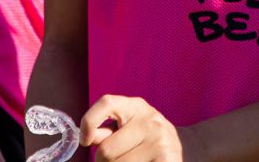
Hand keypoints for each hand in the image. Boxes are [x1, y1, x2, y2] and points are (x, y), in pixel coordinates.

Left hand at [81, 96, 204, 161]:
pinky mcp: (167, 158)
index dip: (89, 121)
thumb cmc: (143, 141)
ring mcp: (159, 139)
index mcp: (135, 106)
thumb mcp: (127, 129)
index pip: (106, 103)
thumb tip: (88, 136)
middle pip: (106, 150)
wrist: (174, 153)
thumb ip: (108, 131)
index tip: (85, 140)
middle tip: (115, 160)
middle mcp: (149, 119)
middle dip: (103, 161)